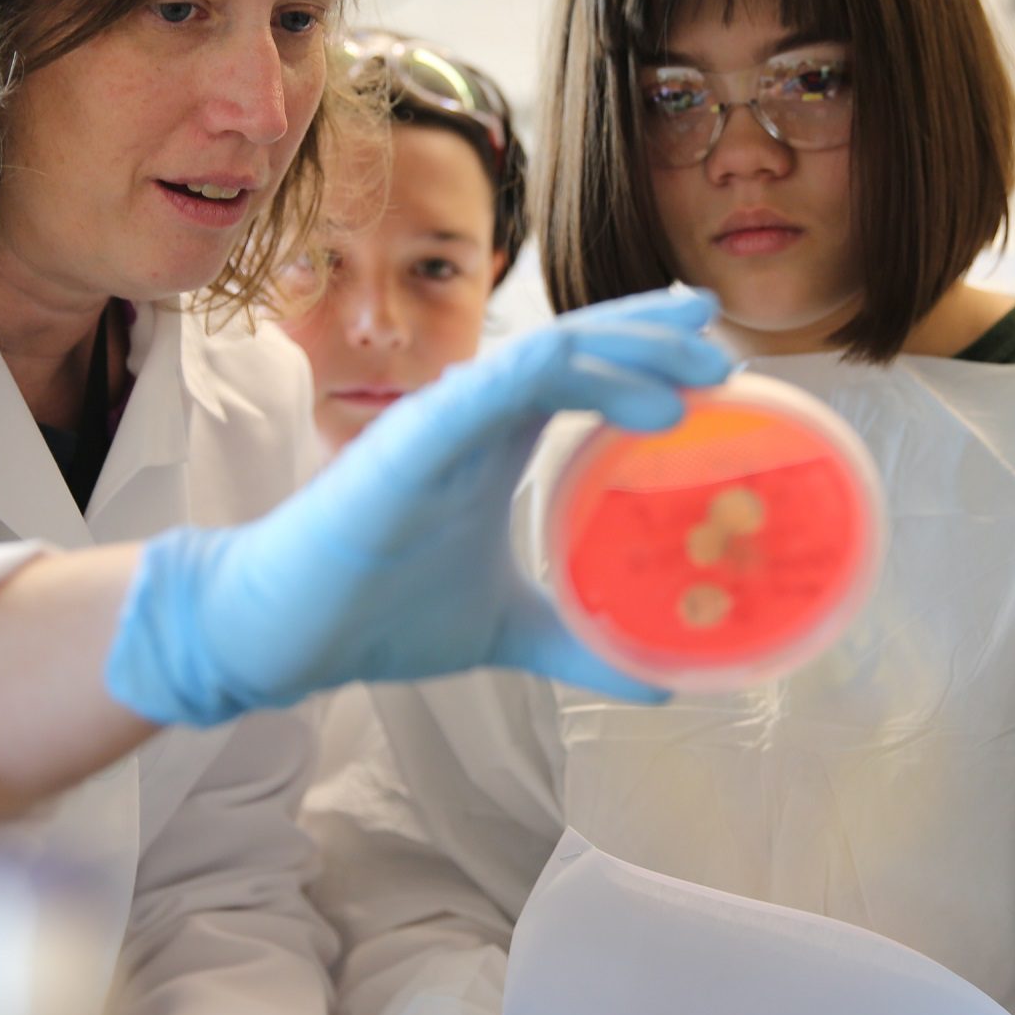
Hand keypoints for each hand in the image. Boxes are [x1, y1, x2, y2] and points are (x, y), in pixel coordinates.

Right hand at [106, 288, 730, 724]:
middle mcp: (478, 411)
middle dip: (657, 334)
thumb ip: (579, 642)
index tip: (718, 353)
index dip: (649, 346)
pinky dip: (580, 380)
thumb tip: (662, 680)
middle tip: (728, 352)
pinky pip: (505, 384)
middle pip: (582, 341)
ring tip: (703, 375)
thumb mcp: (509, 626)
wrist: (285, 633)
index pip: (585, 365)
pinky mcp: (420, 434)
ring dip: (635, 350)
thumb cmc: (380, 613)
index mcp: (498, 436)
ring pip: (555, 349)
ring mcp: (448, 414)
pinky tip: (643, 404)